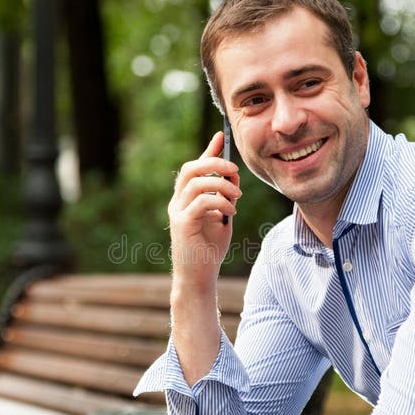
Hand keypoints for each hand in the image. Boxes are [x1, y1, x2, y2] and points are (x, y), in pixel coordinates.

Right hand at [169, 131, 239, 287]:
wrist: (199, 277)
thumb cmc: (209, 249)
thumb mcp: (222, 217)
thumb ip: (225, 196)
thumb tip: (233, 174)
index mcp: (185, 199)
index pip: (194, 167)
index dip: (208, 150)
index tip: (221, 136)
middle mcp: (177, 203)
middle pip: (191, 169)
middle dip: (215, 163)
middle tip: (235, 171)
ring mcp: (177, 213)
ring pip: (196, 183)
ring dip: (221, 186)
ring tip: (236, 199)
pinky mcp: (182, 225)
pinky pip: (200, 202)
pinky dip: (219, 203)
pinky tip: (230, 213)